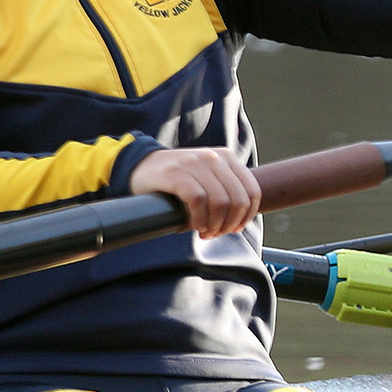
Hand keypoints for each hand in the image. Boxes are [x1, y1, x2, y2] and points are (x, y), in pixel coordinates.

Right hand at [129, 146, 260, 238]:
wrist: (140, 166)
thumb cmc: (175, 178)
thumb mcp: (206, 176)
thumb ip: (224, 189)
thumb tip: (240, 219)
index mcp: (226, 158)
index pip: (252, 191)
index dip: (247, 215)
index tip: (235, 228)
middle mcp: (213, 157)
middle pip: (238, 199)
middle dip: (230, 223)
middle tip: (216, 233)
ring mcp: (194, 163)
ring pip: (220, 202)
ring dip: (215, 225)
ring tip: (205, 232)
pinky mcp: (176, 173)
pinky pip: (198, 200)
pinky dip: (199, 218)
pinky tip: (195, 226)